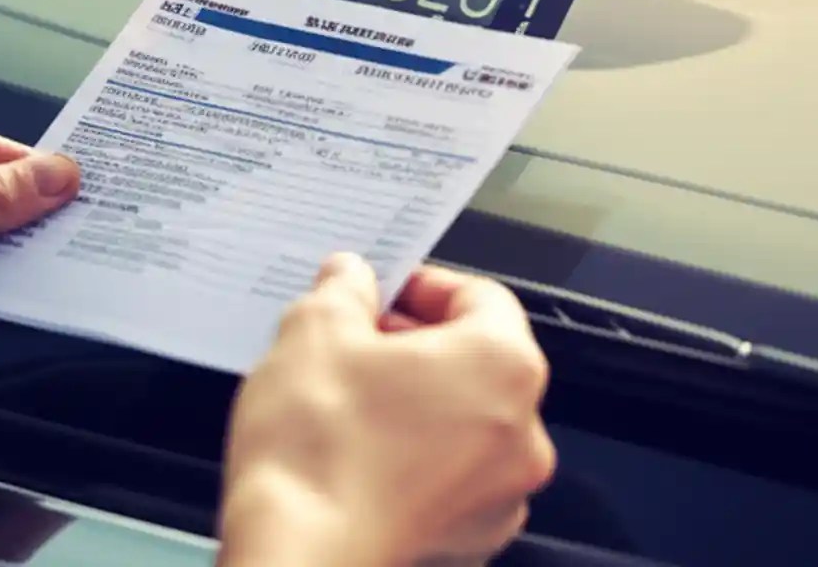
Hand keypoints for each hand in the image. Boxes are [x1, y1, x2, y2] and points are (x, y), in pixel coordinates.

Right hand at [217, 254, 554, 566]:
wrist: (297, 559)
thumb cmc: (316, 455)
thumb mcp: (313, 332)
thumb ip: (342, 290)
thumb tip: (349, 279)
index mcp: (503, 367)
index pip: (480, 296)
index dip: (421, 285)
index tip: (380, 291)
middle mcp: (521, 434)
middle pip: (475, 361)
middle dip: (412, 344)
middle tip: (350, 340)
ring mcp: (499, 495)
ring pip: (462, 422)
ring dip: (413, 403)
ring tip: (345, 400)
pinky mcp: (467, 538)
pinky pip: (448, 477)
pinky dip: (411, 458)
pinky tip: (355, 452)